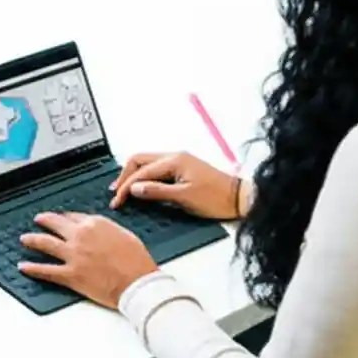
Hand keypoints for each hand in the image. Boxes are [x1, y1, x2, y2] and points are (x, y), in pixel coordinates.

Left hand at [19, 212, 157, 308]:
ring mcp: (73, 255)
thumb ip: (107, 229)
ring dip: (32, 240)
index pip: (73, 217)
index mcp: (95, 224)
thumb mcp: (125, 235)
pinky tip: (23, 266)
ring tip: (24, 239)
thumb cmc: (137, 262)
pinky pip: (46, 270)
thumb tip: (99, 230)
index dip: (66, 218)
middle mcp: (80, 235)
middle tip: (38, 220)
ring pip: (45, 243)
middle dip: (44, 221)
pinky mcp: (70, 274)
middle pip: (55, 224)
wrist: (138, 284)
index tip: (62, 218)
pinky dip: (32, 268)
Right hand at [109, 152, 240, 219]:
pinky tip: (140, 185)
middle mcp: (175, 156)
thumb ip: (156, 191)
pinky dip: (144, 175)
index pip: (141, 171)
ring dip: (133, 174)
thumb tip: (134, 188)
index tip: (118, 201)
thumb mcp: (184, 197)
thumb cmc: (217, 198)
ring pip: (146, 162)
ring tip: (123, 189)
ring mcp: (179, 160)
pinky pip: (156, 167)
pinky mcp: (183, 168)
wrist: (241, 199)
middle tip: (116, 193)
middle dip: (125, 176)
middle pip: (139, 160)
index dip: (126, 186)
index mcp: (174, 160)